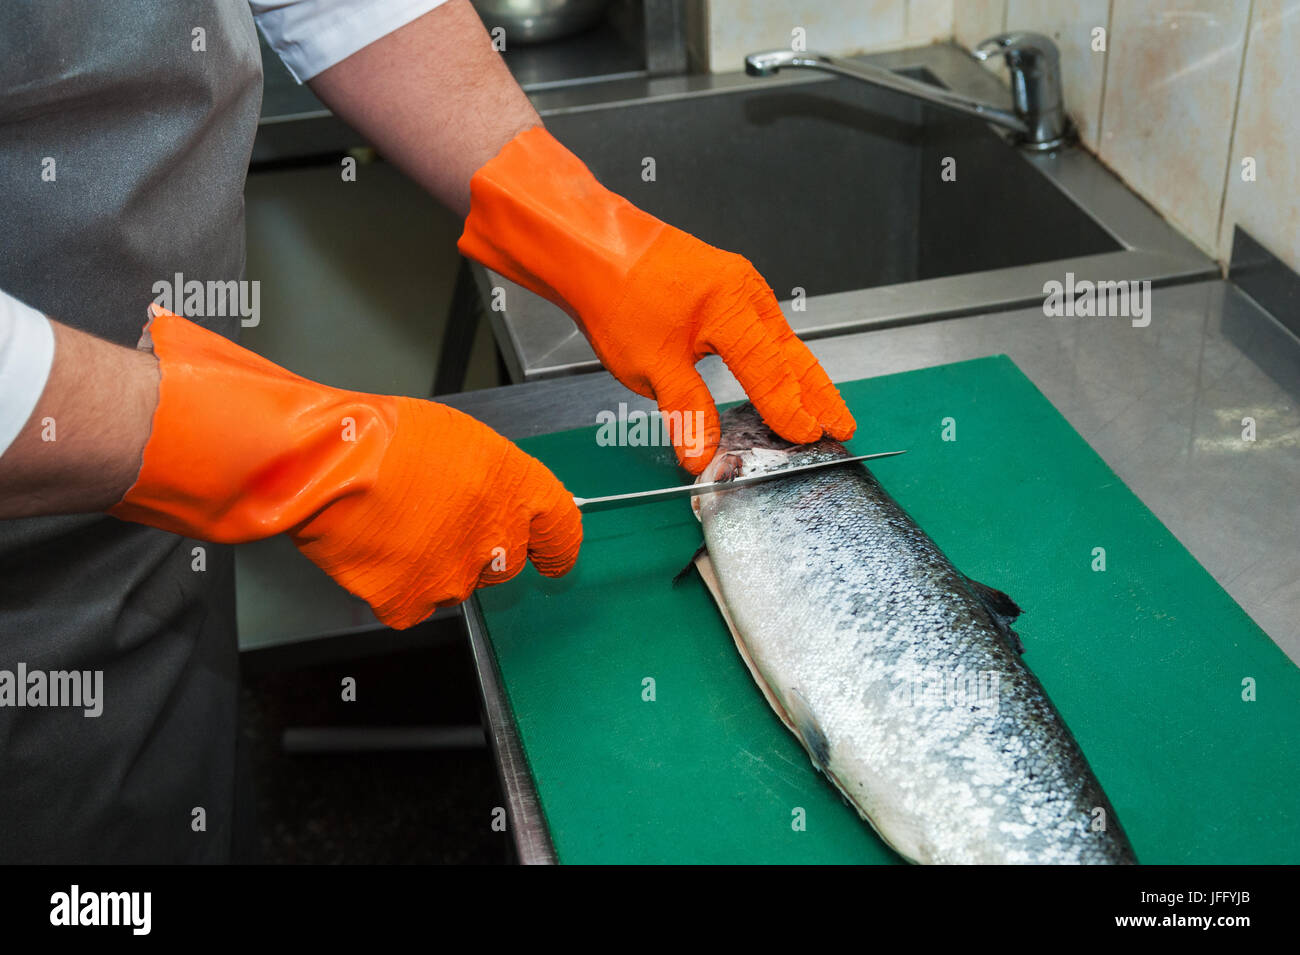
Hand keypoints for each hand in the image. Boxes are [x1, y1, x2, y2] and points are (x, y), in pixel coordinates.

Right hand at [111, 306, 579, 628]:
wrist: (326, 463)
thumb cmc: (387, 437)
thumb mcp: (464, 439)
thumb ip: (495, 478)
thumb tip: (500, 499)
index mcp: (519, 490)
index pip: (563, 533)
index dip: (556, 547)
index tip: (551, 555)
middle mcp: (497, 539)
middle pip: (505, 562)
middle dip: (480, 547)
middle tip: (439, 520)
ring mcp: (455, 577)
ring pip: (456, 584)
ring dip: (435, 564)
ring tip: (398, 525)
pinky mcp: (410, 603)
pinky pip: (412, 604)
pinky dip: (395, 585)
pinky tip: (377, 550)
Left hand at [458, 126, 855, 472]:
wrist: (588, 245)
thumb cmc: (616, 290)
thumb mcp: (650, 366)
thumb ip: (686, 412)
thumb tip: (704, 455)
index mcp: (732, 309)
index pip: (772, 374)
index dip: (792, 411)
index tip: (810, 438)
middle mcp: (744, 291)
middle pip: (792, 354)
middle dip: (819, 393)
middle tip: (842, 425)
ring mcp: (736, 284)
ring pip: (779, 339)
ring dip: (800, 376)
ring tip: (819, 407)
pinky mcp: (722, 284)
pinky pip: (760, 327)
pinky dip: (775, 356)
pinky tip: (776, 373)